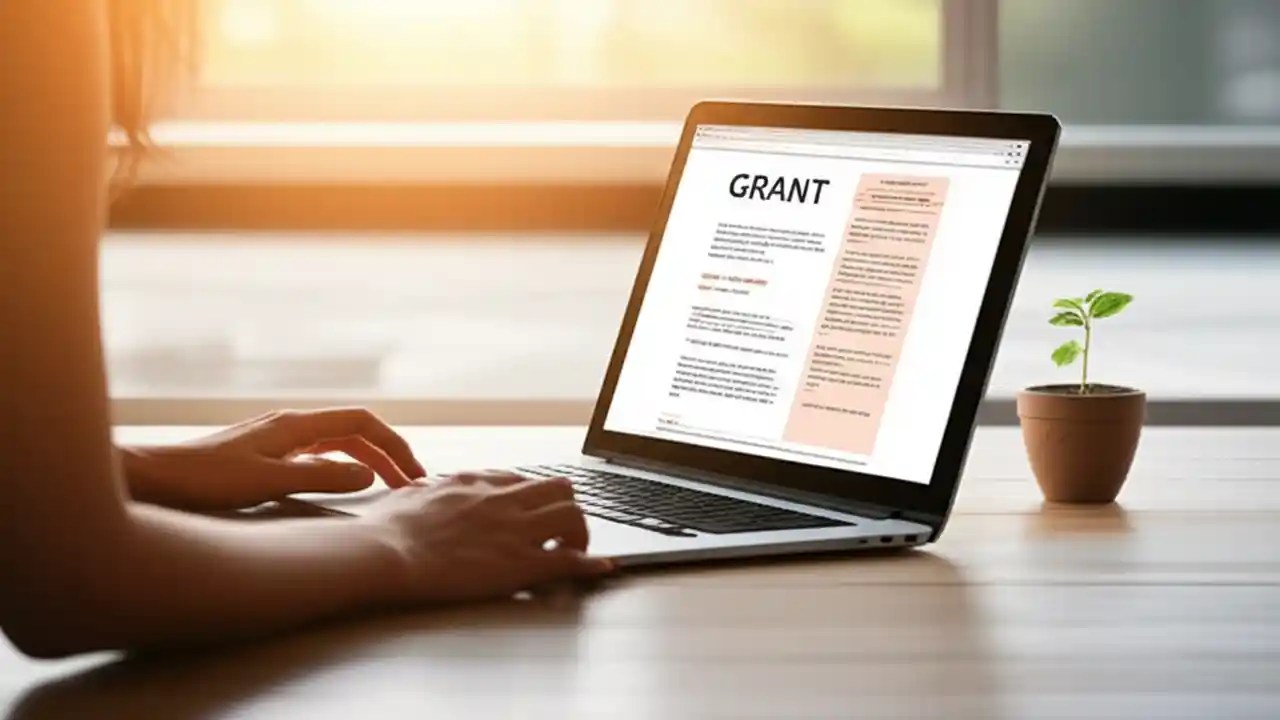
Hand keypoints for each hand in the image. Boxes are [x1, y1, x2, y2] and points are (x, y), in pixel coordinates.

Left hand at [119, 408, 427, 510]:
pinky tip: (345, 483)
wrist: (153, 479)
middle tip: (412, 486)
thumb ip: (321, 476)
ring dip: (368, 461)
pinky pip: (320, 455)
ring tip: (389, 487)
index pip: (362, 423)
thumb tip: (369, 473)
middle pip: (354, 432)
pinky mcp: (266, 455)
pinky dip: (344, 466)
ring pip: (338, 444)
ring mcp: (278, 439)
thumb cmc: (204, 480)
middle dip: (388, 455)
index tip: (414, 475)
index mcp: (295, 425)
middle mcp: (290, 426)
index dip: (394, 445)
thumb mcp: (268, 481)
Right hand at [365, 471, 614, 601]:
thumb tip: (421, 490)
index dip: (534, 498)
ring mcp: (514, 530)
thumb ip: (425, 491)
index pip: (521, 480)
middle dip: (565, 507)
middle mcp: (502, 500)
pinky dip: (590, 564)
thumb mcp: (409, 495)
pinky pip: (568, 559)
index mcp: (475, 483)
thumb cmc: (386, 528)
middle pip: (559, 487)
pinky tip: (601, 567)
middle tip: (561, 530)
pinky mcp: (518, 564)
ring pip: (573, 515)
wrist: (385, 551)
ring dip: (579, 533)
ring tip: (574, 550)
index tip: (535, 510)